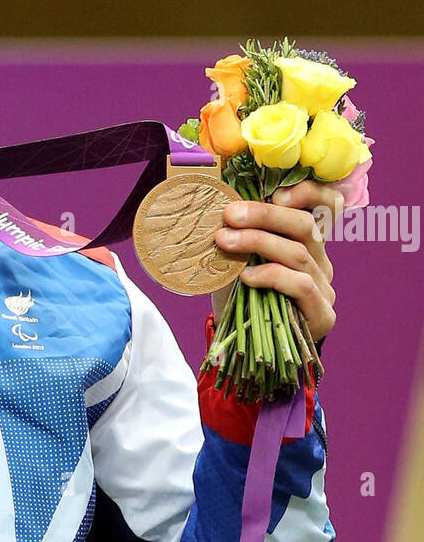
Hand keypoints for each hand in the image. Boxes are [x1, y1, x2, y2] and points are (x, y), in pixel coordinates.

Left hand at [210, 180, 342, 343]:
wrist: (250, 349)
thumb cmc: (242, 298)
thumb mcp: (238, 260)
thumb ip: (238, 234)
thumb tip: (214, 203)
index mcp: (307, 242)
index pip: (327, 205)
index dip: (309, 192)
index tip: (274, 192)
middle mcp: (321, 261)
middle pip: (305, 225)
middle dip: (264, 216)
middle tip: (229, 214)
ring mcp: (324, 287)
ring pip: (298, 253)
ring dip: (258, 242)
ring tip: (224, 241)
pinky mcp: (322, 314)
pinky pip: (301, 285)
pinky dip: (272, 276)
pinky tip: (247, 276)